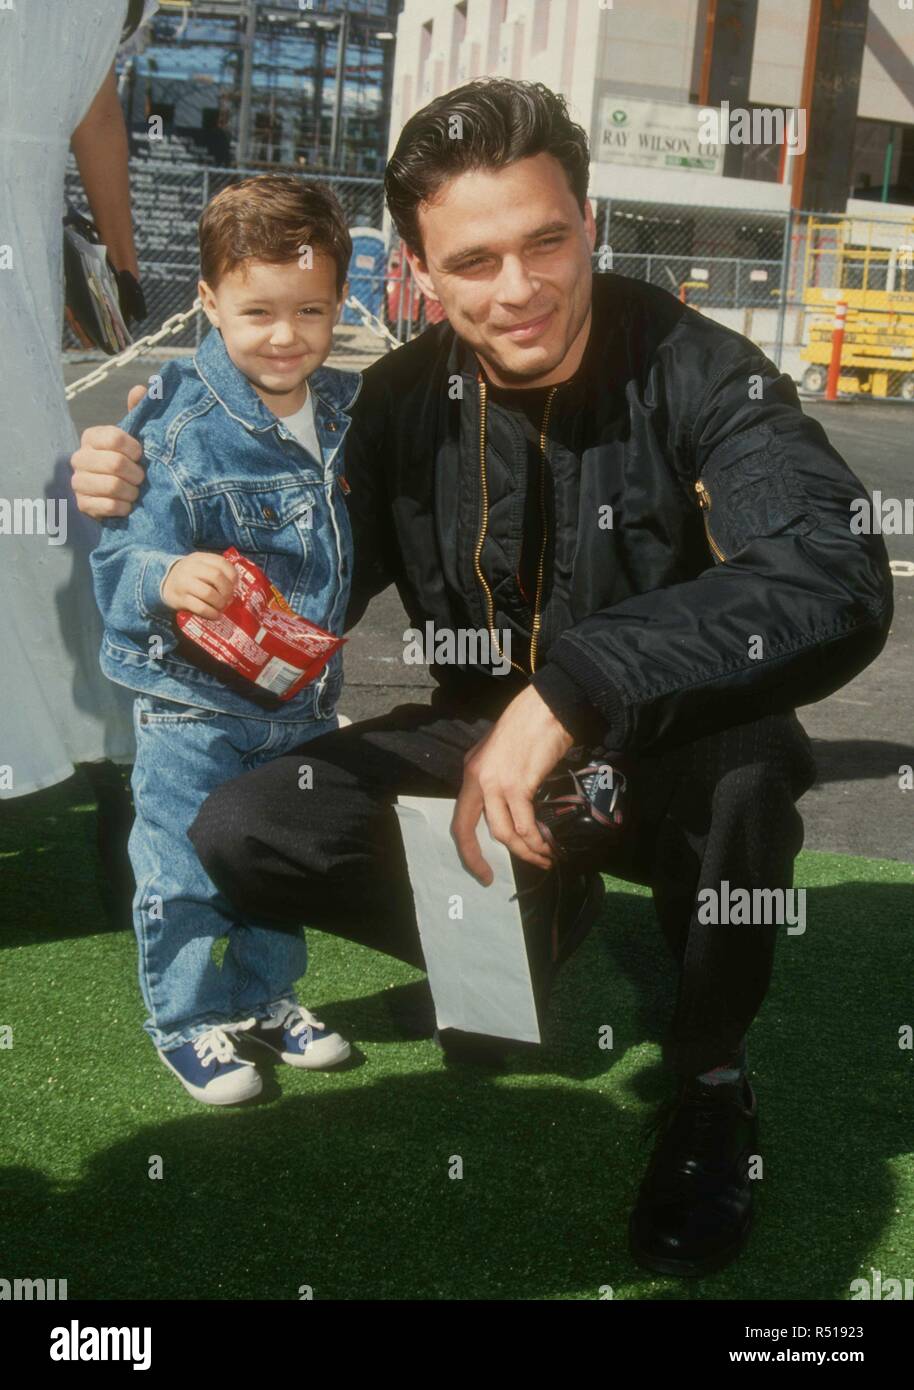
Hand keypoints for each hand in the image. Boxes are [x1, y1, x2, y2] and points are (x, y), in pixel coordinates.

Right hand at [69, 384, 147, 518]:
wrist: (123, 496)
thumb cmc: (130, 463)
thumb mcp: (136, 438)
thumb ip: (138, 413)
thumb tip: (140, 389)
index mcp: (91, 437)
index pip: (115, 437)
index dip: (134, 449)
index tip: (141, 455)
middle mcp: (79, 457)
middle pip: (115, 463)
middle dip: (136, 474)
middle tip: (141, 478)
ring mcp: (78, 482)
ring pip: (112, 485)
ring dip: (131, 492)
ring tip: (135, 493)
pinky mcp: (81, 504)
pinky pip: (107, 506)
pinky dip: (123, 507)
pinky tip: (126, 506)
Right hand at [161, 553, 237, 618]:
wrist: (164, 583)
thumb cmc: (189, 577)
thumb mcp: (200, 567)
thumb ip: (216, 570)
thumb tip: (237, 587)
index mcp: (198, 558)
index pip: (221, 562)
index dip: (232, 575)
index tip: (235, 585)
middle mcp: (190, 568)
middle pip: (216, 577)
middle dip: (227, 590)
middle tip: (229, 599)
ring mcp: (183, 583)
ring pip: (208, 593)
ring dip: (220, 603)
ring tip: (222, 607)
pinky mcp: (179, 599)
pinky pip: (200, 607)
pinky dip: (211, 613)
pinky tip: (215, 615)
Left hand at [451, 684, 574, 885]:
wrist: (548, 706)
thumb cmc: (529, 724)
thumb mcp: (501, 752)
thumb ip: (498, 777)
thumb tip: (510, 805)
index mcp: (471, 772)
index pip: (459, 819)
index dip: (467, 849)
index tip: (481, 871)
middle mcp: (477, 779)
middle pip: (473, 830)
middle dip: (483, 859)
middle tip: (499, 876)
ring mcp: (496, 782)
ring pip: (502, 832)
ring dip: (523, 851)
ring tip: (543, 859)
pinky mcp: (518, 784)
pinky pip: (525, 824)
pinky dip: (536, 840)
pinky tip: (548, 846)